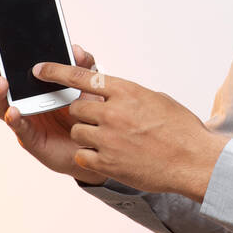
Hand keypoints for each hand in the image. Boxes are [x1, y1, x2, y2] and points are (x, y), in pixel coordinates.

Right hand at [0, 44, 109, 184]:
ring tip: (2, 83)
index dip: (0, 57)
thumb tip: (76, 49)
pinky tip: (14, 111)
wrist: (97, 142)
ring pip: (0, 106)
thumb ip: (83, 66)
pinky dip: (14, 119)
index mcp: (32, 85)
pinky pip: (19, 128)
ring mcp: (25, 119)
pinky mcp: (31, 138)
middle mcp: (23, 101)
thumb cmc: (87, 113)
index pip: (9, 68)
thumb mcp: (88, 84)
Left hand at [32, 61, 227, 200]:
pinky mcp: (107, 163)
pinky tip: (108, 157)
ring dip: (88, 136)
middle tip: (99, 121)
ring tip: (110, 141)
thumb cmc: (181, 129)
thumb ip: (130, 95)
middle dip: (83, 113)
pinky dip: (91, 157)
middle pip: (76, 107)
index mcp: (126, 91)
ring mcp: (109, 138)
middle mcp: (113, 112)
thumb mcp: (157, 99)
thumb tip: (114, 94)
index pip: (81, 76)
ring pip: (78, 132)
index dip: (56, 71)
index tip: (39, 69)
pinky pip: (82, 156)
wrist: (194, 160)